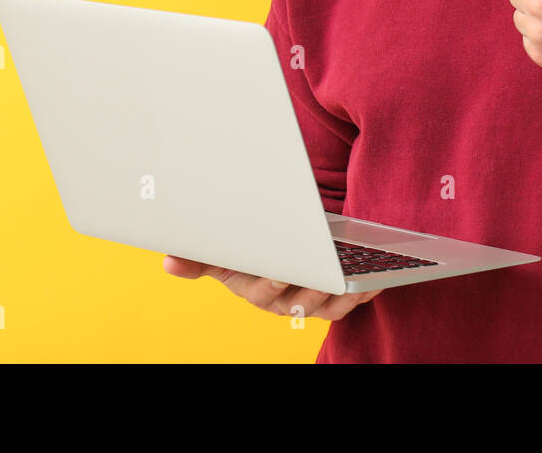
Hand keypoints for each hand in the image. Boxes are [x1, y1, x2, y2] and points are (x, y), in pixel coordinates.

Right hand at [163, 255, 380, 319]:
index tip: (280, 274)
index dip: (271, 285)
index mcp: (255, 290)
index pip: (262, 293)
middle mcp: (284, 300)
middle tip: (325, 277)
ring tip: (356, 281)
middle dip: (312, 292)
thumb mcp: (224, 249)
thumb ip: (198, 256)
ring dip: (343, 296)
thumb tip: (168, 262)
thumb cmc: (251, 245)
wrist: (282, 236)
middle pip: (299, 302)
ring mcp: (312, 299)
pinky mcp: (337, 294)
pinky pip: (351, 300)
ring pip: (329, 306)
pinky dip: (363, 290)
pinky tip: (374, 278)